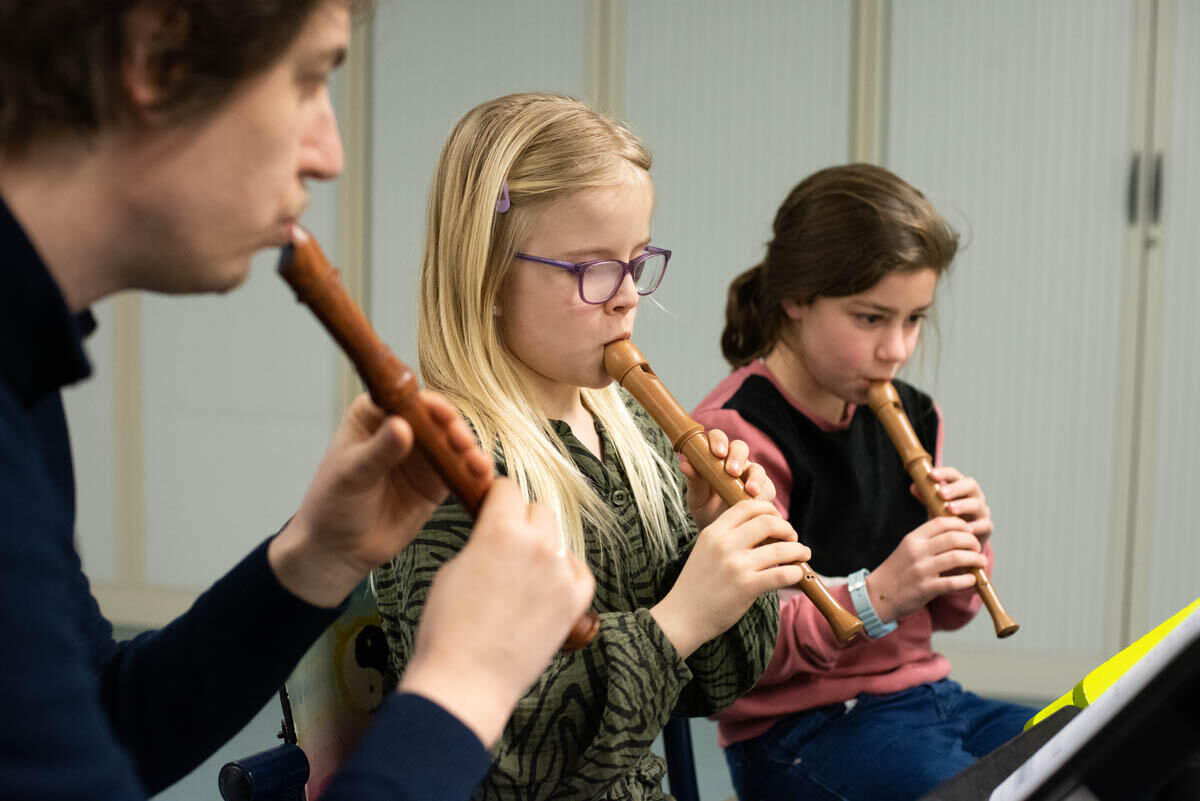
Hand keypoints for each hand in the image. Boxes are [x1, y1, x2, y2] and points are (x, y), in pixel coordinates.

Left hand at [269, 391, 492, 606]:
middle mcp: (403, 429)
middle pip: (438, 419)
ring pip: (454, 444)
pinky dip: (475, 474)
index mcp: (374, 415)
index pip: (408, 399)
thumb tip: (402, 426)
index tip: (443, 416)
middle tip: (461, 443)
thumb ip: (379, 451)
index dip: (429, 405)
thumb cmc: (333, 504)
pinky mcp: (436, 482)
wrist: (338, 549)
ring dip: (470, 451)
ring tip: (476, 465)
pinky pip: (461, 473)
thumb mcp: (352, 475)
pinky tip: (483, 479)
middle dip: (456, 428)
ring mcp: (422, 456)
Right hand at [399, 478, 594, 746]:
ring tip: (523, 573)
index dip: (497, 498)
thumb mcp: (453, 566)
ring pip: (560, 539)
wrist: (466, 681)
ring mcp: (562, 574)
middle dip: (522, 520)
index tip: (493, 508)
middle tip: (506, 544)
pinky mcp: (576, 603)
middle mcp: (539, 545)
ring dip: (543, 547)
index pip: (509, 489)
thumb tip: (495, 533)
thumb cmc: (447, 627)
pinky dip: (567, 573)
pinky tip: (548, 584)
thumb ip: (482, 540)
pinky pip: (580, 571)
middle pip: (539, 510)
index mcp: (502, 530)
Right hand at [651, 500, 808, 658]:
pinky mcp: (746, 587)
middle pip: (767, 522)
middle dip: (787, 528)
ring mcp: (736, 565)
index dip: (768, 509)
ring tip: (803, 554)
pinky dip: (795, 573)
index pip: (747, 507)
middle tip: (792, 537)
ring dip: (798, 550)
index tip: (777, 519)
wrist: (682, 616)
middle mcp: (724, 544)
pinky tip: (796, 574)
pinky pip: (782, 574)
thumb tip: (764, 529)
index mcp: (713, 532)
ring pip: (780, 548)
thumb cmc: (697, 585)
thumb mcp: (706, 551)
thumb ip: (728, 538)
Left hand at [679, 428, 775, 530]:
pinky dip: (763, 492)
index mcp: (715, 457)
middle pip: (740, 448)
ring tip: (750, 491)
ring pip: (757, 467)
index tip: (717, 453)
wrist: (722, 535)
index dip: (718, 440)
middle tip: (732, 471)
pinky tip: (757, 500)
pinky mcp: (765, 490)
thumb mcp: (697, 498)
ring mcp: (751, 475)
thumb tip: (685, 464)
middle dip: (737, 457)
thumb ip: (693, 481)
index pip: (718, 438)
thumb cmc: (706, 511)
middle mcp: (735, 462)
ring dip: (754, 477)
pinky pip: (768, 487)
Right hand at [867, 516, 988, 622]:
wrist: (877, 595)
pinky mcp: (925, 588)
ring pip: (956, 557)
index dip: (961, 524)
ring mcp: (921, 570)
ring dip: (974, 559)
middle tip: (977, 548)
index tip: (969, 531)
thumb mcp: (908, 548)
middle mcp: (917, 551)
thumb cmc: (897, 571)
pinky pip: (953, 582)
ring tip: (981, 562)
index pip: (942, 522)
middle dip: (971, 541)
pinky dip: (967, 580)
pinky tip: (972, 580)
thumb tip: (956, 533)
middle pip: (953, 537)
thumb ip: (928, 540)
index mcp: (913, 538)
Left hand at [918, 465, 992, 546]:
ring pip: (977, 504)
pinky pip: (985, 525)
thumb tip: (914, 486)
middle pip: (970, 485)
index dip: (944, 473)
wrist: (958, 542)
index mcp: (960, 487)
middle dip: (955, 488)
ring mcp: (982, 511)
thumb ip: (926, 496)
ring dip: (963, 505)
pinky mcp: (986, 528)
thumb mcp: (934, 506)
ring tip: (950, 509)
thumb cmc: (945, 518)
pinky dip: (976, 526)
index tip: (931, 475)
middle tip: (941, 493)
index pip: (954, 475)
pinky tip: (965, 528)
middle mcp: (974, 496)